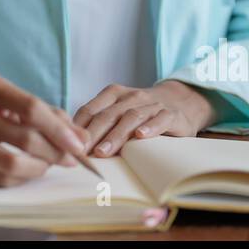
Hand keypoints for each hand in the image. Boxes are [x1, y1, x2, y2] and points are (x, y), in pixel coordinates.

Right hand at [0, 73, 91, 186]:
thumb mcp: (12, 100)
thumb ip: (49, 115)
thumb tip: (81, 138)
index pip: (31, 107)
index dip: (59, 128)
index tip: (79, 143)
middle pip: (25, 137)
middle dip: (56, 151)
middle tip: (72, 158)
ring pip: (13, 163)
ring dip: (41, 167)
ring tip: (50, 163)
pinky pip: (2, 178)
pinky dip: (24, 177)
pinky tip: (30, 169)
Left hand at [73, 81, 216, 156]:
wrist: (180, 101)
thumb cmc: (142, 113)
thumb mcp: (119, 112)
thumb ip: (99, 124)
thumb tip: (72, 145)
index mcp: (113, 94)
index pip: (90, 109)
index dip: (78, 128)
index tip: (68, 146)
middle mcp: (131, 96)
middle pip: (107, 115)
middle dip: (92, 135)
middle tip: (81, 153)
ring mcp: (152, 104)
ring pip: (130, 118)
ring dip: (115, 136)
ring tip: (103, 152)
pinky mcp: (171, 114)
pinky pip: (159, 119)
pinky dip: (150, 127)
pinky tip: (140, 136)